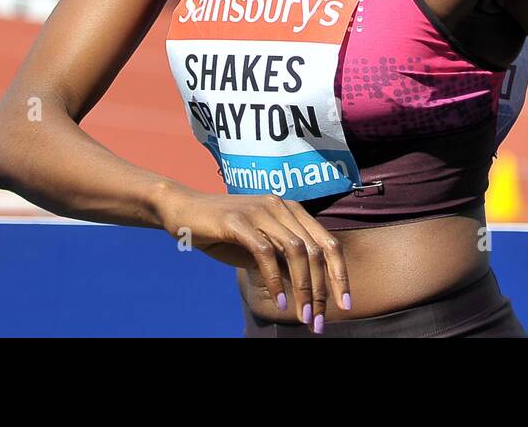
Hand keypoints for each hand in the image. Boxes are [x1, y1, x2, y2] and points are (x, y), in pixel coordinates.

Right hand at [158, 188, 350, 330]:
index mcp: (292, 210)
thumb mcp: (260, 248)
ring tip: (303, 316)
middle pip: (317, 249)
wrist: (183, 209)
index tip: (345, 304)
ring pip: (296, 251)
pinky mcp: (237, 221)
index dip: (340, 274)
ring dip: (303, 288)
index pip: (328, 243)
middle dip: (322, 289)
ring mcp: (260, 210)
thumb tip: (310, 289)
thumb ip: (283, 261)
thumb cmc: (224, 232)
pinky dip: (275, 280)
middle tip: (319, 321)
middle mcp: (281, 206)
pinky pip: (265, 252)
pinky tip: (280, 302)